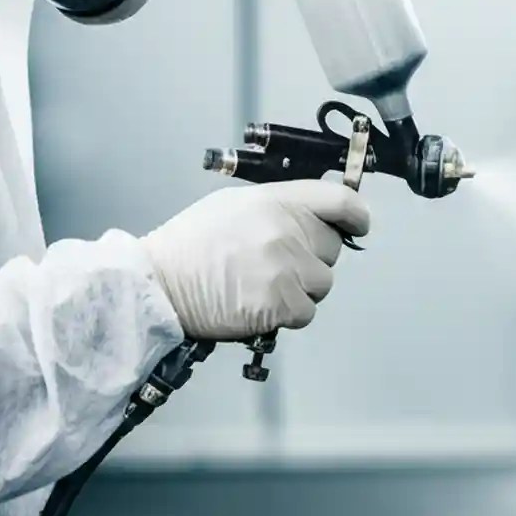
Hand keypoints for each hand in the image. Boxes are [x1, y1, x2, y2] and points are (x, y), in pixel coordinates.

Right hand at [142, 180, 370, 339]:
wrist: (157, 284)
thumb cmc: (190, 245)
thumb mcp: (234, 205)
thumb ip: (279, 206)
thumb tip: (312, 215)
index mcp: (277, 201)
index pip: (340, 201)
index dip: (356, 216)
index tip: (358, 226)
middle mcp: (287, 231)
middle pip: (332, 248)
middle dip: (313, 258)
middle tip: (277, 264)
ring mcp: (286, 268)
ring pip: (322, 283)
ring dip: (301, 289)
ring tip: (262, 285)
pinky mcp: (281, 303)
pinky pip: (306, 312)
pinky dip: (287, 314)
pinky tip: (258, 304)